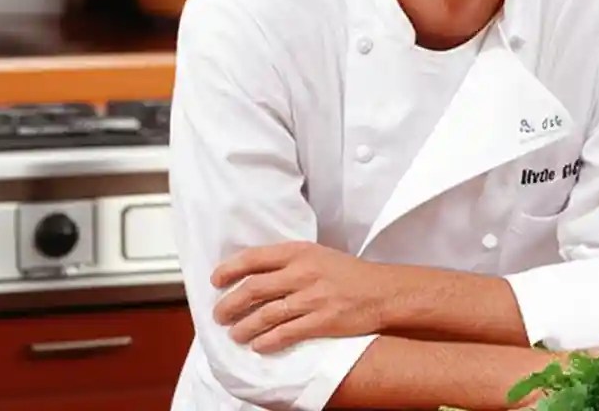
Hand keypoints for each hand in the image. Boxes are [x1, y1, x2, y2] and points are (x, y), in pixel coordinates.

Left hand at [211, 241, 388, 352]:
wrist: (382, 291)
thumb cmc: (348, 274)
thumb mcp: (318, 255)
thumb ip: (288, 261)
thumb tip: (252, 274)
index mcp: (300, 252)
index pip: (254, 258)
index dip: (229, 269)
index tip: (216, 281)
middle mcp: (304, 272)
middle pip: (253, 288)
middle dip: (230, 304)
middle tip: (219, 315)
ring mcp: (313, 297)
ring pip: (265, 315)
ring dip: (244, 327)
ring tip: (235, 334)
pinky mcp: (322, 321)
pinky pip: (286, 333)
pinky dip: (267, 341)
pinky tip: (259, 345)